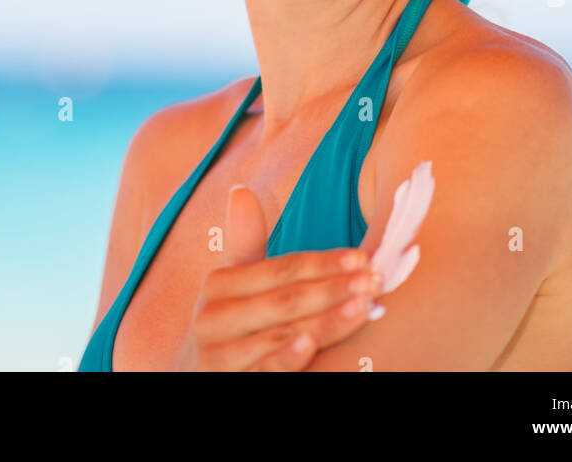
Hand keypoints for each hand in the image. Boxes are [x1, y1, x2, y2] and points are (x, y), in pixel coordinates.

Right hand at [171, 184, 382, 371]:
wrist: (195, 382)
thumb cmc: (225, 333)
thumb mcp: (230, 291)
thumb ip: (244, 246)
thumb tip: (241, 189)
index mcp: (217, 285)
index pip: (280, 269)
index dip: (323, 262)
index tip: (363, 257)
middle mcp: (212, 317)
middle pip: (285, 299)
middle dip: (334, 289)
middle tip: (375, 280)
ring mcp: (216, 355)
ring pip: (281, 334)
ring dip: (327, 321)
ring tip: (364, 308)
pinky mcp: (224, 383)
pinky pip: (262, 370)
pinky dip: (287, 358)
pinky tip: (310, 345)